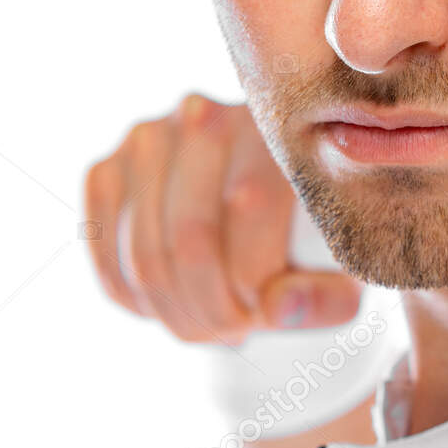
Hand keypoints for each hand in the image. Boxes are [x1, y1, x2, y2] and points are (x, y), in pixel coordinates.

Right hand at [83, 93, 360, 342]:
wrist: (257, 216)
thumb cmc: (306, 246)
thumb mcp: (340, 274)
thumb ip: (323, 297)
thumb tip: (276, 309)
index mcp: (275, 128)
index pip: (250, 208)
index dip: (255, 284)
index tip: (266, 318)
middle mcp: (206, 116)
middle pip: (191, 235)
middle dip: (211, 307)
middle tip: (233, 331)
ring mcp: (148, 139)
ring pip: (144, 255)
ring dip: (175, 312)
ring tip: (210, 325)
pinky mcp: (107, 170)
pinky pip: (108, 258)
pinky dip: (138, 302)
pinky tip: (173, 307)